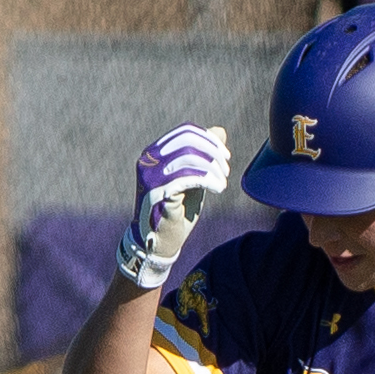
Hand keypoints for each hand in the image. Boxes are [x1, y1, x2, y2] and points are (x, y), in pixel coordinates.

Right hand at [117, 124, 230, 289]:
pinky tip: (217, 188)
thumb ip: (203, 156)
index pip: (186, 132)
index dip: (210, 140)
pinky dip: (207, 180)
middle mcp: (149, 160)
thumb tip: (219, 131)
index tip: (225, 156)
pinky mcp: (157, 193)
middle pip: (188, 141)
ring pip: (188, 157)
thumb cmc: (177, 210)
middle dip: (213, 153)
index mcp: (154, 153)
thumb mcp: (192, 177)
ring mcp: (150, 176)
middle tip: (225, 171)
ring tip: (221, 184)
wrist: (159, 242)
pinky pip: (187, 177)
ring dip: (212, 169)